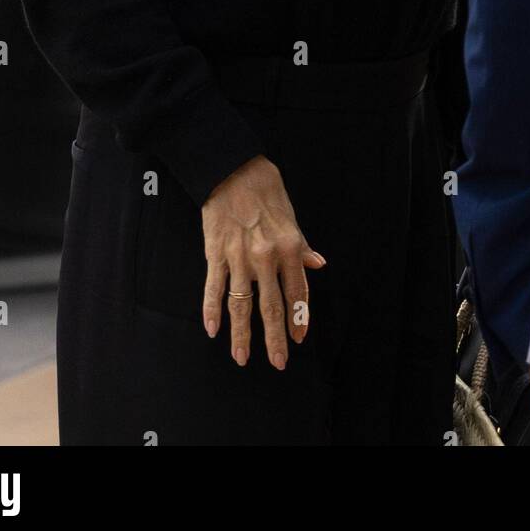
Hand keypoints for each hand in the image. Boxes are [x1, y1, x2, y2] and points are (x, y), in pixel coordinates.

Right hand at [201, 154, 326, 369]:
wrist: (232, 168)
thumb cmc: (265, 188)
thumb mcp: (291, 215)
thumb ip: (302, 244)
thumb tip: (317, 265)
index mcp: (290, 247)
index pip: (297, 292)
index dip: (298, 318)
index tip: (298, 338)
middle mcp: (266, 256)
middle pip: (271, 306)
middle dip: (274, 338)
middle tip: (277, 362)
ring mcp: (238, 257)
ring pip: (241, 305)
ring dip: (242, 334)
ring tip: (242, 357)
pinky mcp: (215, 253)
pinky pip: (214, 288)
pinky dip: (211, 310)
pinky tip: (213, 330)